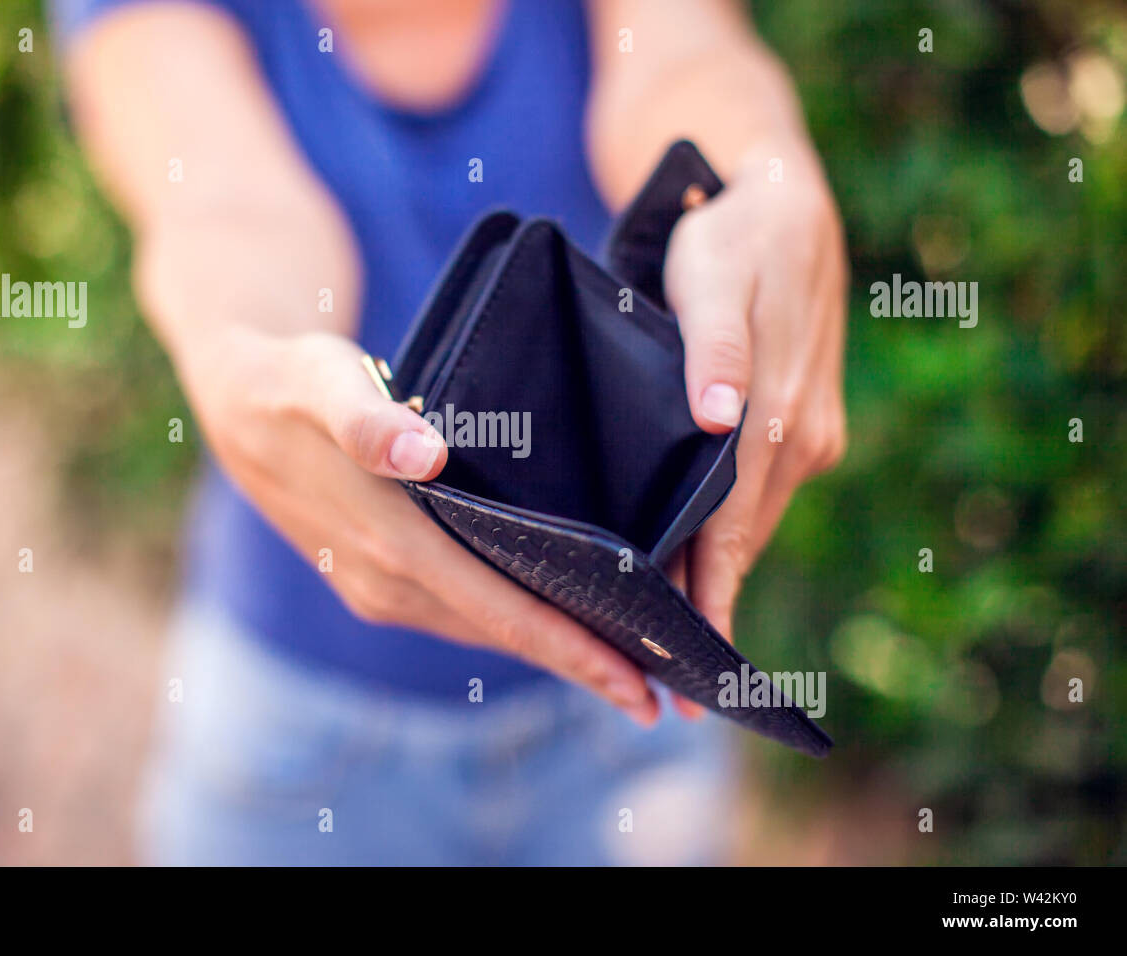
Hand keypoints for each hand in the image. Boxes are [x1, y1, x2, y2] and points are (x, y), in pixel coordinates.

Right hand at [169, 327, 661, 724]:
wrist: (236, 403)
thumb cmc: (293, 382)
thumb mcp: (322, 379)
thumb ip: (366, 416)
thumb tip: (420, 453)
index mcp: (391, 546)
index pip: (505, 613)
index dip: (577, 651)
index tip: (646, 681)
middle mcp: (389, 584)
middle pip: (507, 634)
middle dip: (587, 661)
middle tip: (669, 681)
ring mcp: (380, 589)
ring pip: (486, 627)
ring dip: (555, 645)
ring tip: (632, 651)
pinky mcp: (378, 579)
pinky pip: (463, 610)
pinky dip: (515, 618)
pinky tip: (555, 611)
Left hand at [663, 145, 847, 716]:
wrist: (781, 202)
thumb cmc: (730, 241)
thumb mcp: (708, 277)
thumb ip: (711, 350)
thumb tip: (717, 420)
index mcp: (777, 414)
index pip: (734, 527)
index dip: (711, 594)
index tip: (692, 659)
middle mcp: (803, 437)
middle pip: (745, 539)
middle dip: (709, 602)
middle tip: (668, 669)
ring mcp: (811, 433)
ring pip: (754, 521)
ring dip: (720, 572)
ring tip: (672, 628)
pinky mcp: (806, 423)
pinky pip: (761, 494)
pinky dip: (730, 529)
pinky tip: (697, 553)